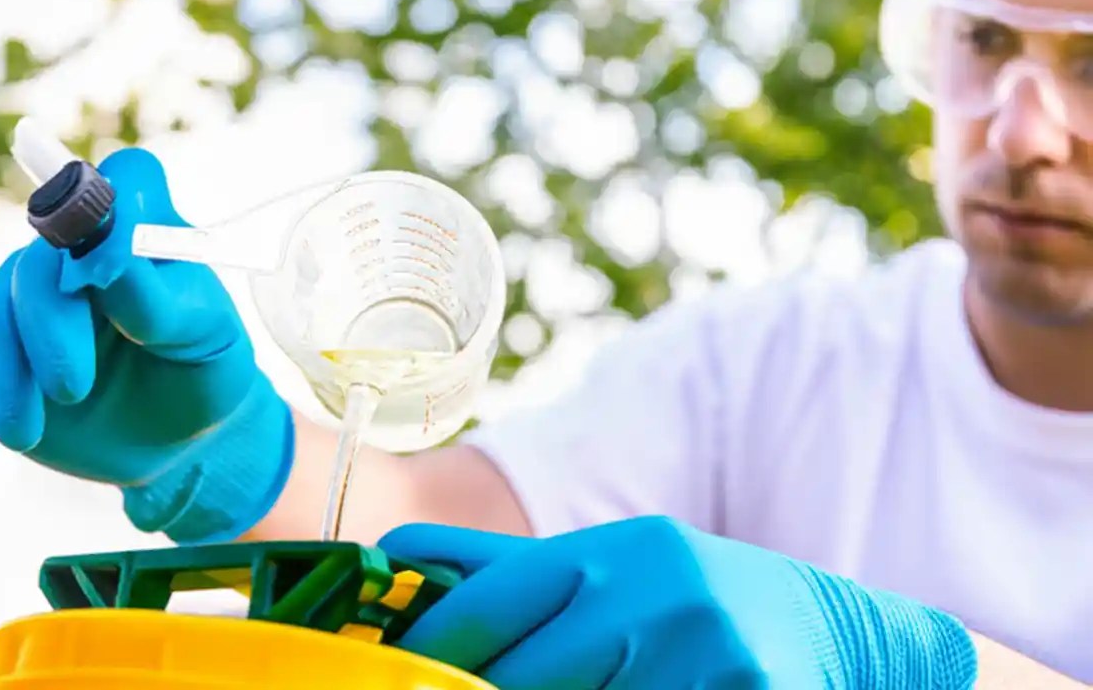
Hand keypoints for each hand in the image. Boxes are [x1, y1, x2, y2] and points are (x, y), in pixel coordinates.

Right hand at [0, 148, 293, 542]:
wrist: (182, 438)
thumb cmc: (204, 372)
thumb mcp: (206, 341)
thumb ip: (162, 301)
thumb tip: (113, 263)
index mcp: (142, 232)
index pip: (126, 180)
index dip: (109, 207)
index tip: (105, 271)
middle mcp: (73, 257)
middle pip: (35, 268)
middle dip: (45, 327)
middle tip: (72, 389)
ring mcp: (24, 308)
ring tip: (25, 436)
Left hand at [379, 517, 976, 688]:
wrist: (835, 631)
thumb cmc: (693, 599)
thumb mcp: (608, 565)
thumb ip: (502, 568)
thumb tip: (392, 560)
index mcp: (614, 551)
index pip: (490, 604)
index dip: (433, 650)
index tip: (398, 672)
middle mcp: (658, 593)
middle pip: (525, 676)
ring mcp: (706, 652)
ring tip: (590, 679)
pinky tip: (633, 689)